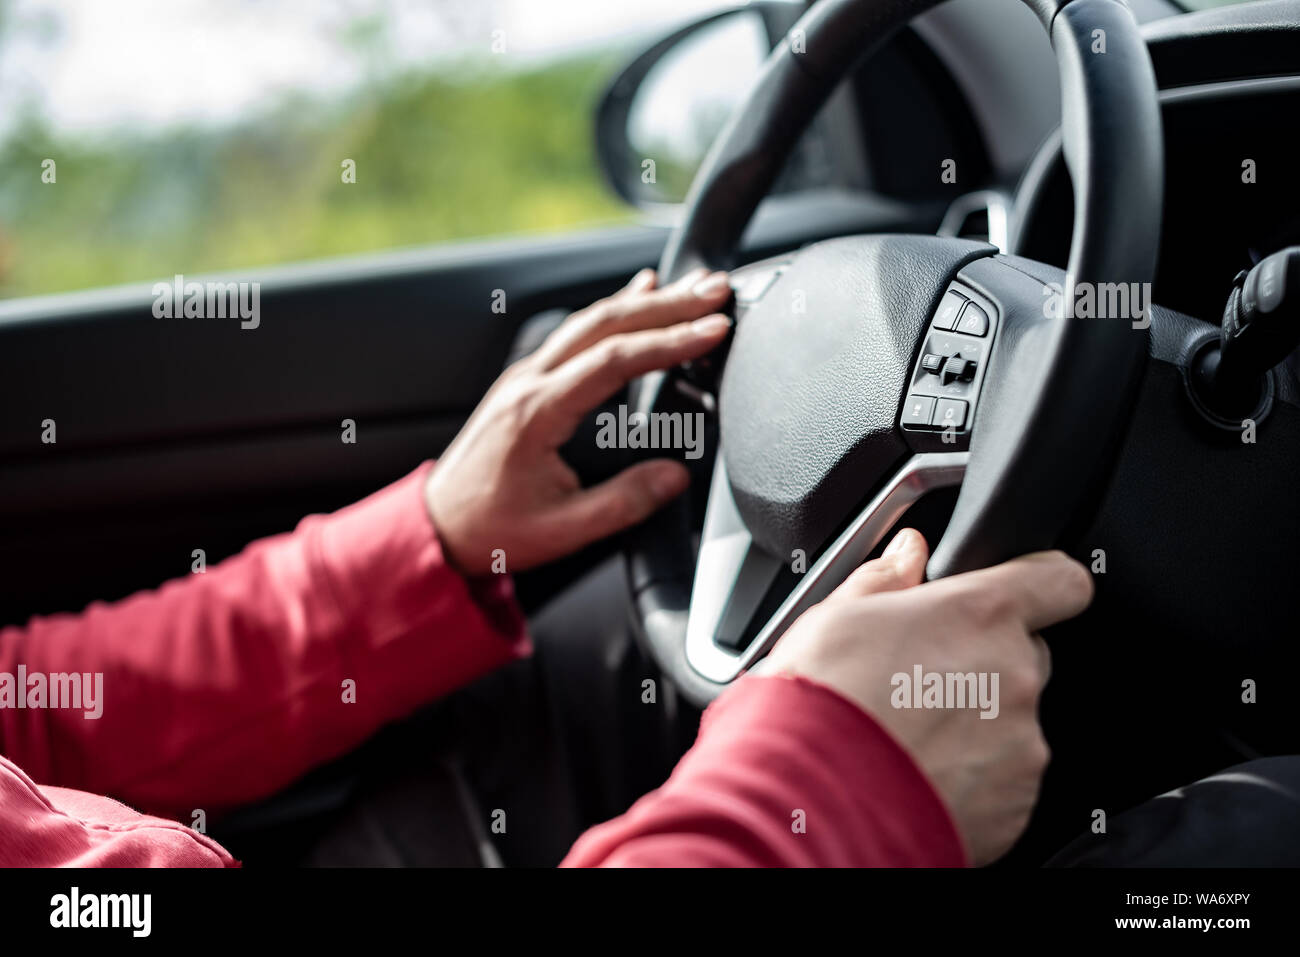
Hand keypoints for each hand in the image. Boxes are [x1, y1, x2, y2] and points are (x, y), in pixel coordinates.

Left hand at [425, 267, 731, 574]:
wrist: (438, 526)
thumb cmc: (492, 528)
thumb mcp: (564, 529)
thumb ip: (625, 502)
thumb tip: (676, 476)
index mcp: (538, 412)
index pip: (615, 359)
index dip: (670, 341)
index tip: (713, 329)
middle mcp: (528, 381)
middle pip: (605, 323)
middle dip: (667, 304)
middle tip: (716, 291)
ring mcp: (525, 375)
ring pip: (591, 320)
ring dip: (645, 302)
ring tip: (693, 288)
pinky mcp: (528, 380)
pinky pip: (577, 332)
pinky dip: (616, 310)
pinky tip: (640, 294)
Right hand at [763, 528, 1093, 864]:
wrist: (813, 801)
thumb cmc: (820, 705)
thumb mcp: (835, 616)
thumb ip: (886, 578)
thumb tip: (907, 553)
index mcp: (981, 614)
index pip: (1059, 581)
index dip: (1042, 585)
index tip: (1024, 593)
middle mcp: (1014, 676)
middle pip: (1025, 656)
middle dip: (983, 664)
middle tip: (918, 681)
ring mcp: (1020, 744)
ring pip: (1011, 723)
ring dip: (973, 725)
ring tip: (905, 738)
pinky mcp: (1014, 804)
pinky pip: (1004, 781)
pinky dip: (971, 779)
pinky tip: (916, 775)